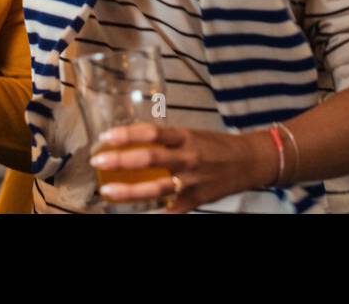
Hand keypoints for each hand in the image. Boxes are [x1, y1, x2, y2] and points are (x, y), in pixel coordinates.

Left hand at [89, 123, 277, 212]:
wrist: (249, 161)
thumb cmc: (216, 146)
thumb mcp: (192, 134)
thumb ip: (166, 140)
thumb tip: (132, 141)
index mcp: (185, 137)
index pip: (152, 132)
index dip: (127, 134)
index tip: (106, 137)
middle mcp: (187, 157)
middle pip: (150, 158)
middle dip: (121, 161)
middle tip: (98, 161)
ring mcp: (192, 181)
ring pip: (156, 187)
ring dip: (129, 191)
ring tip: (108, 193)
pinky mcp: (196, 199)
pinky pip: (172, 211)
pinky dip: (157, 214)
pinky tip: (137, 215)